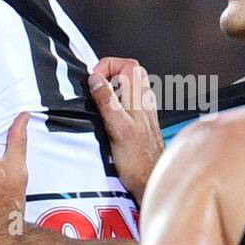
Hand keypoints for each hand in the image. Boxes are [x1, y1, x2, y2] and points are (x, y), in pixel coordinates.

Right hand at [88, 59, 162, 205]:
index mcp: (139, 100)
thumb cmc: (137, 161)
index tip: (93, 80)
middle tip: (95, 86)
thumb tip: (96, 79)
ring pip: (130, 86)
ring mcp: (143, 112)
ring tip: (99, 99)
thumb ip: (107, 101)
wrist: (151, 179)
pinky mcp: (140, 123)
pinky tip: (107, 115)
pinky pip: (128, 101)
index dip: (107, 66)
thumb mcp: (116, 128)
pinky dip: (116, 100)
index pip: (128, 65)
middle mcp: (144, 102)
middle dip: (110, 72)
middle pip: (130, 71)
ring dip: (113, 86)